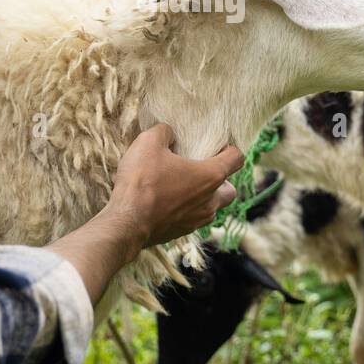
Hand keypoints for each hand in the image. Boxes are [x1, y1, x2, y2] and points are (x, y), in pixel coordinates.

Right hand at [104, 123, 243, 249]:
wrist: (127, 222)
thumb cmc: (142, 181)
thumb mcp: (148, 143)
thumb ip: (164, 131)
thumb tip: (168, 132)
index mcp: (210, 176)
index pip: (237, 159)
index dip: (230, 149)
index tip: (217, 146)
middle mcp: (210, 201)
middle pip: (230, 190)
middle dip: (222, 180)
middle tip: (201, 170)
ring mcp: (197, 220)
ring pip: (212, 208)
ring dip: (204, 197)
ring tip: (182, 186)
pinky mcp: (182, 232)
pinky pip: (193, 219)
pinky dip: (187, 210)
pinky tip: (167, 201)